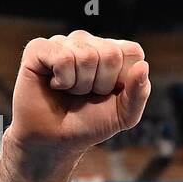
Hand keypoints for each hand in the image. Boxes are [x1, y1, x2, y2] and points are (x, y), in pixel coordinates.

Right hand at [7, 31, 150, 158]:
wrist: (55, 139)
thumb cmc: (89, 123)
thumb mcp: (124, 114)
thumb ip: (139, 92)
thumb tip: (144, 66)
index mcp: (112, 52)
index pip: (132, 51)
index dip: (123, 79)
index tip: (109, 93)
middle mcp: (88, 42)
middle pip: (111, 53)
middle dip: (101, 84)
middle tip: (86, 95)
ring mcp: (63, 42)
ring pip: (86, 56)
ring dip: (80, 85)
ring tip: (70, 91)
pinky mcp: (39, 48)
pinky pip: (63, 57)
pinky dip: (63, 80)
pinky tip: (55, 85)